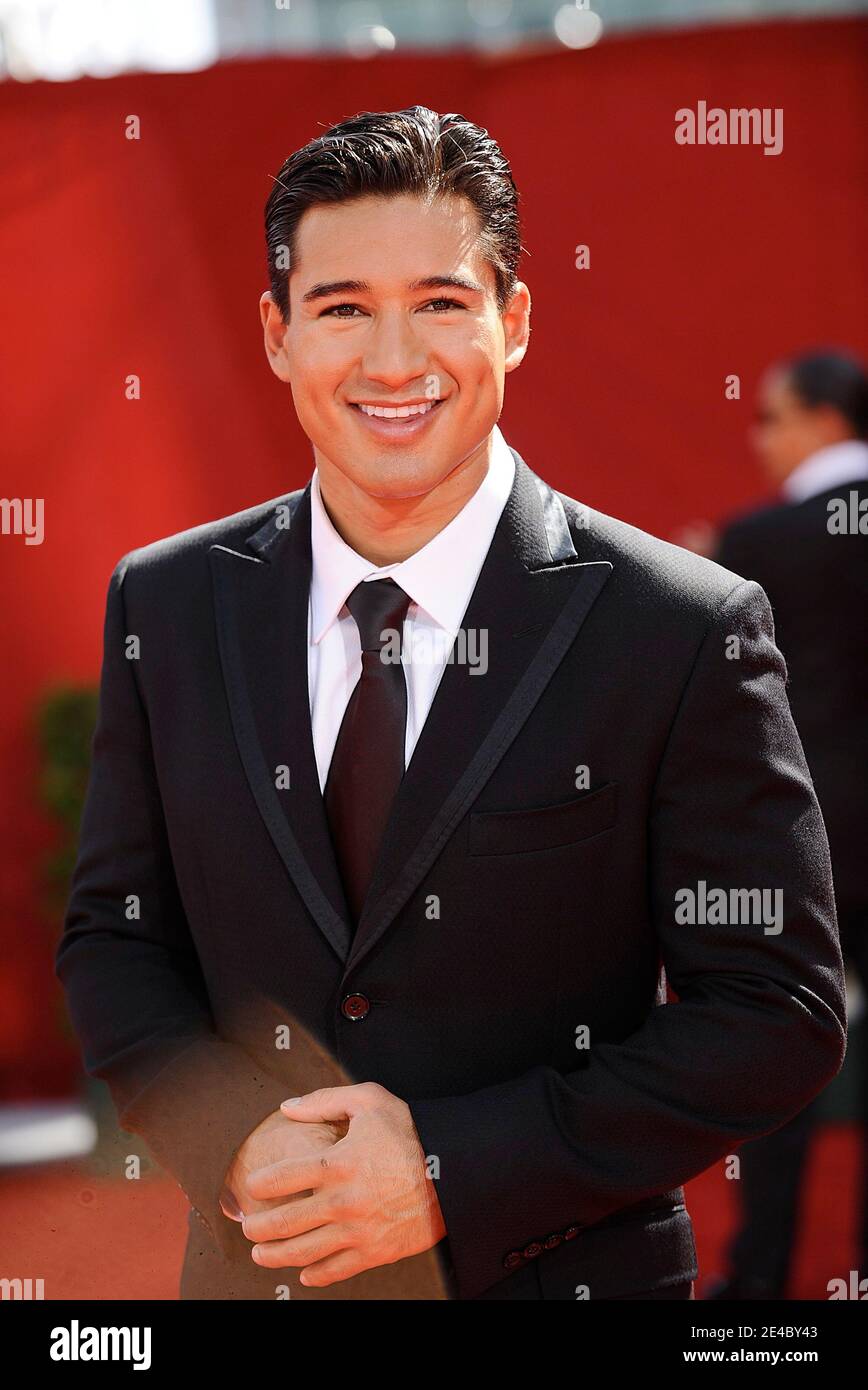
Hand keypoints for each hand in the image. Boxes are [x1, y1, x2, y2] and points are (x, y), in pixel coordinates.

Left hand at [239, 1082, 446, 1286]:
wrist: (451, 1172)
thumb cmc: (409, 1134)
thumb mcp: (370, 1101)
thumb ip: (325, 1101)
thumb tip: (288, 1107)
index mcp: (337, 1163)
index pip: (283, 1178)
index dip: (260, 1184)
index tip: (252, 1187)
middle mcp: (342, 1201)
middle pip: (285, 1222)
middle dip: (258, 1228)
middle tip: (248, 1228)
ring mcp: (357, 1230)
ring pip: (304, 1252)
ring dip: (275, 1256)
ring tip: (261, 1254)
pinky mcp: (373, 1251)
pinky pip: (336, 1270)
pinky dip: (315, 1276)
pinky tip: (304, 1273)